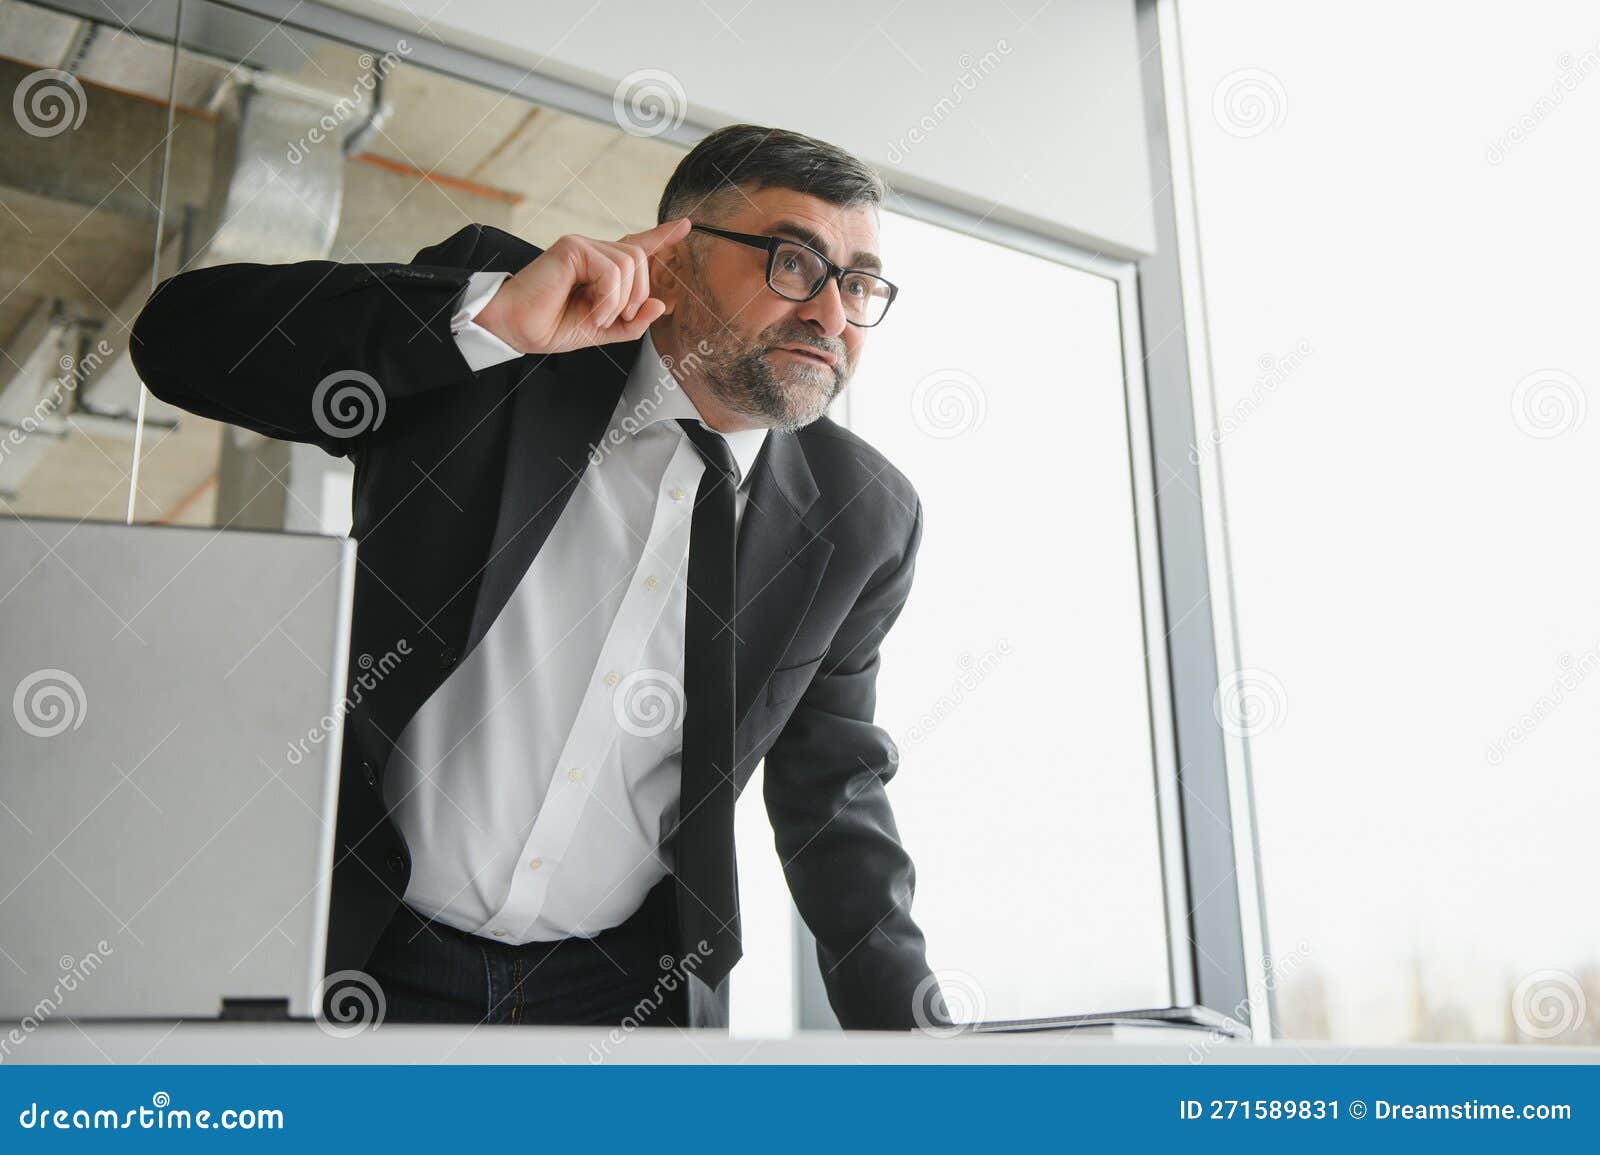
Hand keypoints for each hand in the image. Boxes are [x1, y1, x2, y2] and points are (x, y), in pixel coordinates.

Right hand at [472, 218, 690, 354]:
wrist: (517, 329)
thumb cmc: (552, 326)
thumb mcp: (603, 330)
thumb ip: (633, 321)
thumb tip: (660, 304)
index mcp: (601, 268)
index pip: (637, 245)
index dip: (662, 235)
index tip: (687, 224)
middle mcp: (594, 251)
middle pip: (640, 258)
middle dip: (637, 294)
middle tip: (616, 319)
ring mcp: (582, 245)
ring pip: (630, 263)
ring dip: (620, 301)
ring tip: (598, 317)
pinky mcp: (573, 247)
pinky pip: (612, 271)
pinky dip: (609, 299)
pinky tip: (592, 310)